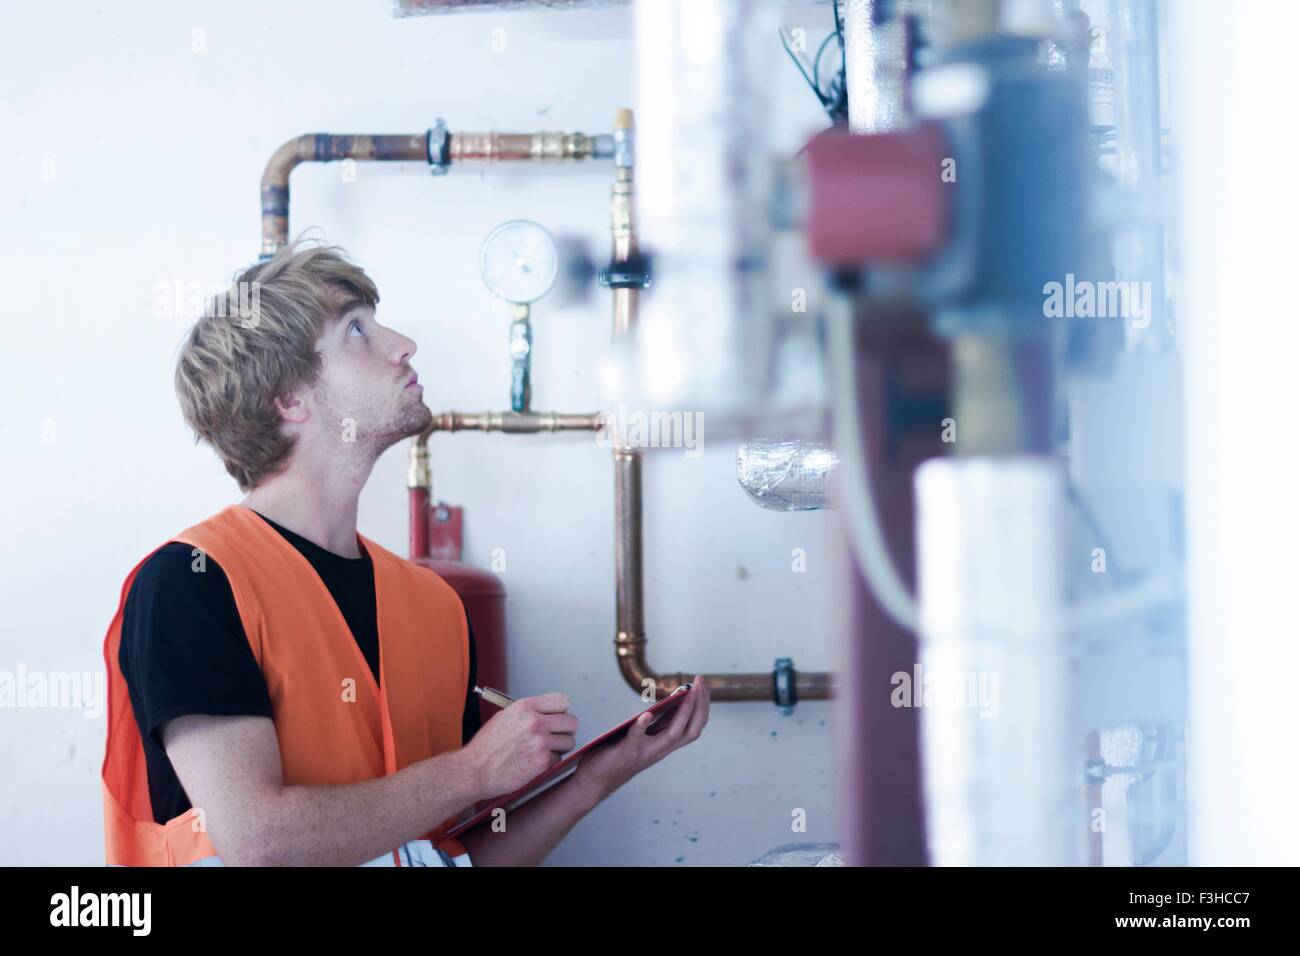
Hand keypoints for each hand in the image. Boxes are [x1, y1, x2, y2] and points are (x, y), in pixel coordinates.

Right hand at [463, 693, 577, 797]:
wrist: (475, 770)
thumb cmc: (486, 746)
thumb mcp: (505, 716)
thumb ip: (528, 713)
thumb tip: (548, 713)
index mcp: (525, 707)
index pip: (562, 701)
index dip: (562, 711)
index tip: (557, 718)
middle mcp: (535, 722)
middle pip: (572, 722)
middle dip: (566, 730)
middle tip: (556, 736)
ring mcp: (540, 742)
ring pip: (568, 742)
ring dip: (559, 747)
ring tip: (542, 750)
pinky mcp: (541, 762)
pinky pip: (558, 759)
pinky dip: (549, 762)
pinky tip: (533, 762)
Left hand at [571, 676, 710, 806]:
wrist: (596, 781)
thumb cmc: (618, 756)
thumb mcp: (644, 737)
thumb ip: (658, 723)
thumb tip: (673, 700)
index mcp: (665, 745)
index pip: (693, 726)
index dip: (702, 706)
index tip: (703, 685)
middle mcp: (660, 750)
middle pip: (691, 730)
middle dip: (700, 705)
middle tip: (700, 682)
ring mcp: (646, 752)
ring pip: (673, 734)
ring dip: (683, 711)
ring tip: (687, 691)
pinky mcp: (627, 752)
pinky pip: (636, 739)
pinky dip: (642, 726)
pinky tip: (646, 714)